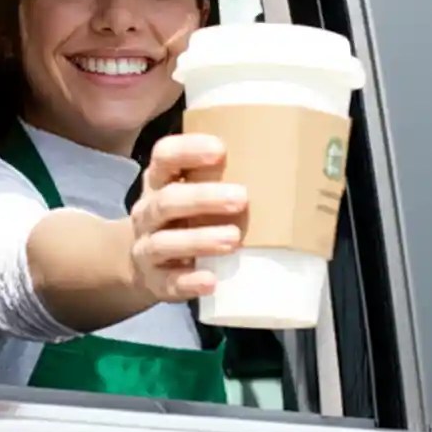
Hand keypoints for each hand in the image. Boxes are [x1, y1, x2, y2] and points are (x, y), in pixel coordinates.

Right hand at [128, 133, 246, 301]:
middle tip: (241, 198)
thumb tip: (284, 167)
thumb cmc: (187, 219)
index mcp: (160, 182)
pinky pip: (168, 282)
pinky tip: (211, 281)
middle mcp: (148, 213)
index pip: (164, 157)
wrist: (150, 265)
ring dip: (199, 239)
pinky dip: (189, 282)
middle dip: (203, 198)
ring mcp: (147, 248)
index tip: (220, 150)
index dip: (188, 150)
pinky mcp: (154, 281)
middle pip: (167, 200)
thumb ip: (222, 180)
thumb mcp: (196, 194)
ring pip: (164, 242)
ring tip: (233, 238)